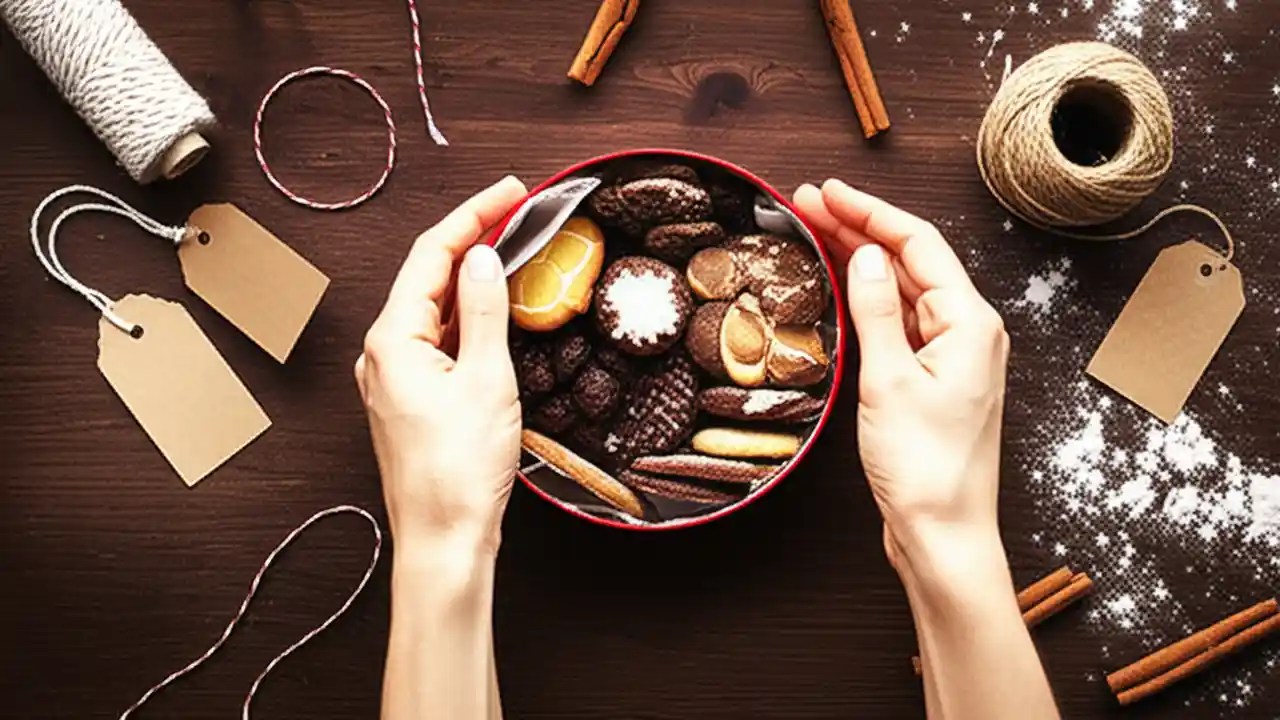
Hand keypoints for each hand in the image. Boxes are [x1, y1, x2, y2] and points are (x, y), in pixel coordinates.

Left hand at [356, 176, 528, 555]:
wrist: (443, 540)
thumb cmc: (459, 472)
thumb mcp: (486, 379)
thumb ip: (484, 311)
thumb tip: (484, 257)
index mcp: (393, 340)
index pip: (431, 255)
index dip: (473, 215)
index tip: (510, 191)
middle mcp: (382, 353)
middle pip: (427, 276)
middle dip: (471, 239)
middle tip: (516, 211)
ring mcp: (393, 378)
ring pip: (432, 309)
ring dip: (469, 279)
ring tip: (510, 250)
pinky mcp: (408, 400)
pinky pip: (436, 342)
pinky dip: (464, 318)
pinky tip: (490, 312)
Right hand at [794, 179, 1009, 570]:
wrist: (943, 535)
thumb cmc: (925, 468)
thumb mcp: (890, 380)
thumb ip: (876, 311)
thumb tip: (867, 254)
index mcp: (970, 323)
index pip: (917, 244)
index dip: (869, 211)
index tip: (826, 191)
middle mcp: (968, 332)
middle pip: (909, 261)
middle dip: (858, 228)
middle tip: (806, 203)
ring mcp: (951, 356)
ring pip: (902, 290)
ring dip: (861, 259)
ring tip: (815, 229)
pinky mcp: (932, 379)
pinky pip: (899, 323)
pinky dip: (868, 299)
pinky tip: (841, 284)